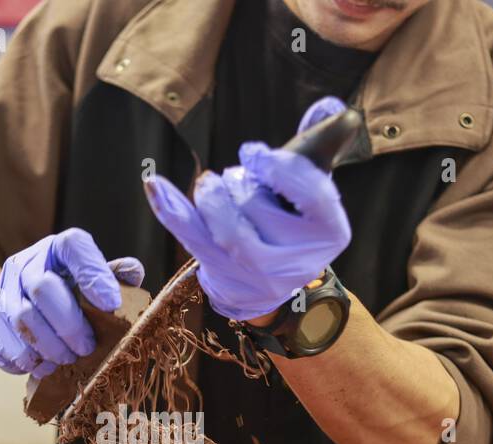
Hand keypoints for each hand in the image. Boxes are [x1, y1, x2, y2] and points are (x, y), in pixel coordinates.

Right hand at [0, 228, 143, 376]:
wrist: (11, 304)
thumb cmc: (64, 293)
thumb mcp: (89, 281)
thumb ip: (112, 276)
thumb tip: (132, 274)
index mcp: (56, 250)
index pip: (73, 246)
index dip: (93, 274)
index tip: (111, 305)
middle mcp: (25, 264)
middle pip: (43, 288)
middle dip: (69, 324)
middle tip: (87, 347)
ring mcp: (2, 291)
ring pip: (23, 320)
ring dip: (50, 347)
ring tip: (67, 359)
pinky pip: (6, 344)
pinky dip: (29, 361)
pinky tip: (45, 366)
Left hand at [143, 99, 350, 321]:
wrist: (269, 279)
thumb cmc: (288, 216)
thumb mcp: (308, 183)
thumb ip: (320, 145)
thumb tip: (338, 110)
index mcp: (331, 232)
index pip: (311, 192)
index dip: (278, 166)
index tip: (252, 152)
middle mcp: (302, 261)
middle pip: (259, 205)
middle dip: (239, 182)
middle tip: (236, 179)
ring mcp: (264, 279)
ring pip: (228, 229)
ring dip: (211, 196)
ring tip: (211, 187)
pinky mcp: (228, 284)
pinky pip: (193, 239)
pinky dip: (171, 209)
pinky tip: (155, 185)